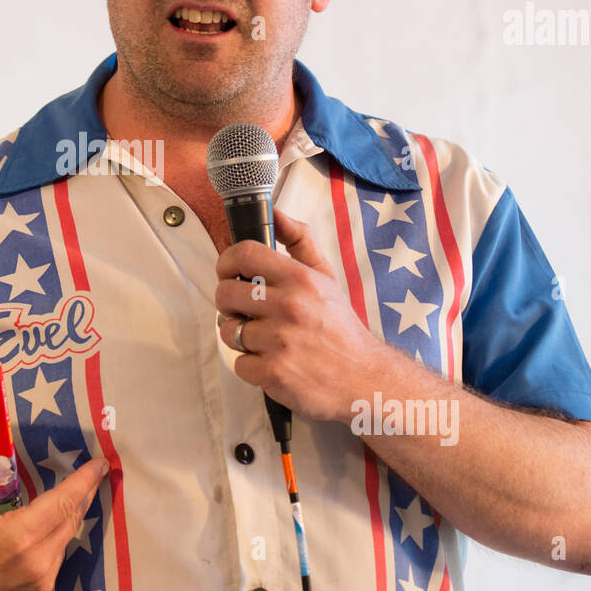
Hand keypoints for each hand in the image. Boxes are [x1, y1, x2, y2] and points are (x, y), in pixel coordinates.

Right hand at [0, 431, 107, 590]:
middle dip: (82, 494)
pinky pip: (56, 558)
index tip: (101, 464)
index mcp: (18, 536)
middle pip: (71, 519)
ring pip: (66, 539)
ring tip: (66, 496)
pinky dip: (55, 539)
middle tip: (90, 473)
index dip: (84, 480)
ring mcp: (39, 581)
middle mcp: (36, 560)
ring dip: (67, 517)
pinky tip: (46, 526)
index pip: (64, 501)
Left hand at [214, 206, 388, 422]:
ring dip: (241, 336)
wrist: (365, 379)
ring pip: (229, 331)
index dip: (226, 262)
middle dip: (229, 303)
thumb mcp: (326, 277)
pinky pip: (239, 363)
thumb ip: (299, 241)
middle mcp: (289, 307)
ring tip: (265, 339)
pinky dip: (252, 366)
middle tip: (245, 311)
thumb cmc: (341, 327)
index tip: (228, 272)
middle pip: (225, 294)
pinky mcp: (274, 373)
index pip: (244, 254)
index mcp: (300, 280)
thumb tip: (273, 211)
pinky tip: (273, 363)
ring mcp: (280, 342)